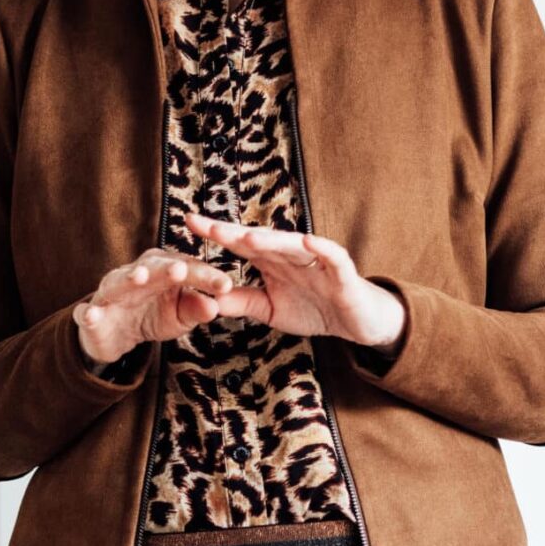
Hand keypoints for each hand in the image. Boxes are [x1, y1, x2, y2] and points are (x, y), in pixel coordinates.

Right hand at [73, 249, 239, 367]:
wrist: (116, 334)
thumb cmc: (153, 315)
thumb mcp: (179, 316)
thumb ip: (195, 309)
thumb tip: (215, 305)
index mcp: (162, 270)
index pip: (187, 269)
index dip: (206, 277)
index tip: (226, 286)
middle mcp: (136, 273)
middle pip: (153, 268)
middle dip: (166, 268)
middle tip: (181, 270)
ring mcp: (110, 292)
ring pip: (118, 282)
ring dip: (128, 278)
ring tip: (139, 277)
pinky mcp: (91, 312)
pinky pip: (88, 311)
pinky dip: (88, 313)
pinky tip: (91, 315)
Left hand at [183, 215, 407, 350]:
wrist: (356, 322)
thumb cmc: (313, 308)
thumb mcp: (269, 309)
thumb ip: (240, 301)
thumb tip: (203, 297)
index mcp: (271, 261)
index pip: (239, 243)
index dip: (215, 233)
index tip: (188, 222)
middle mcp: (291, 254)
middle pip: (260, 239)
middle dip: (234, 233)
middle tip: (207, 226)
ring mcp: (316, 260)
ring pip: (290, 245)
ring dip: (270, 240)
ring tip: (247, 237)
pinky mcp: (342, 271)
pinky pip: (331, 255)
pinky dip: (320, 247)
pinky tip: (307, 241)